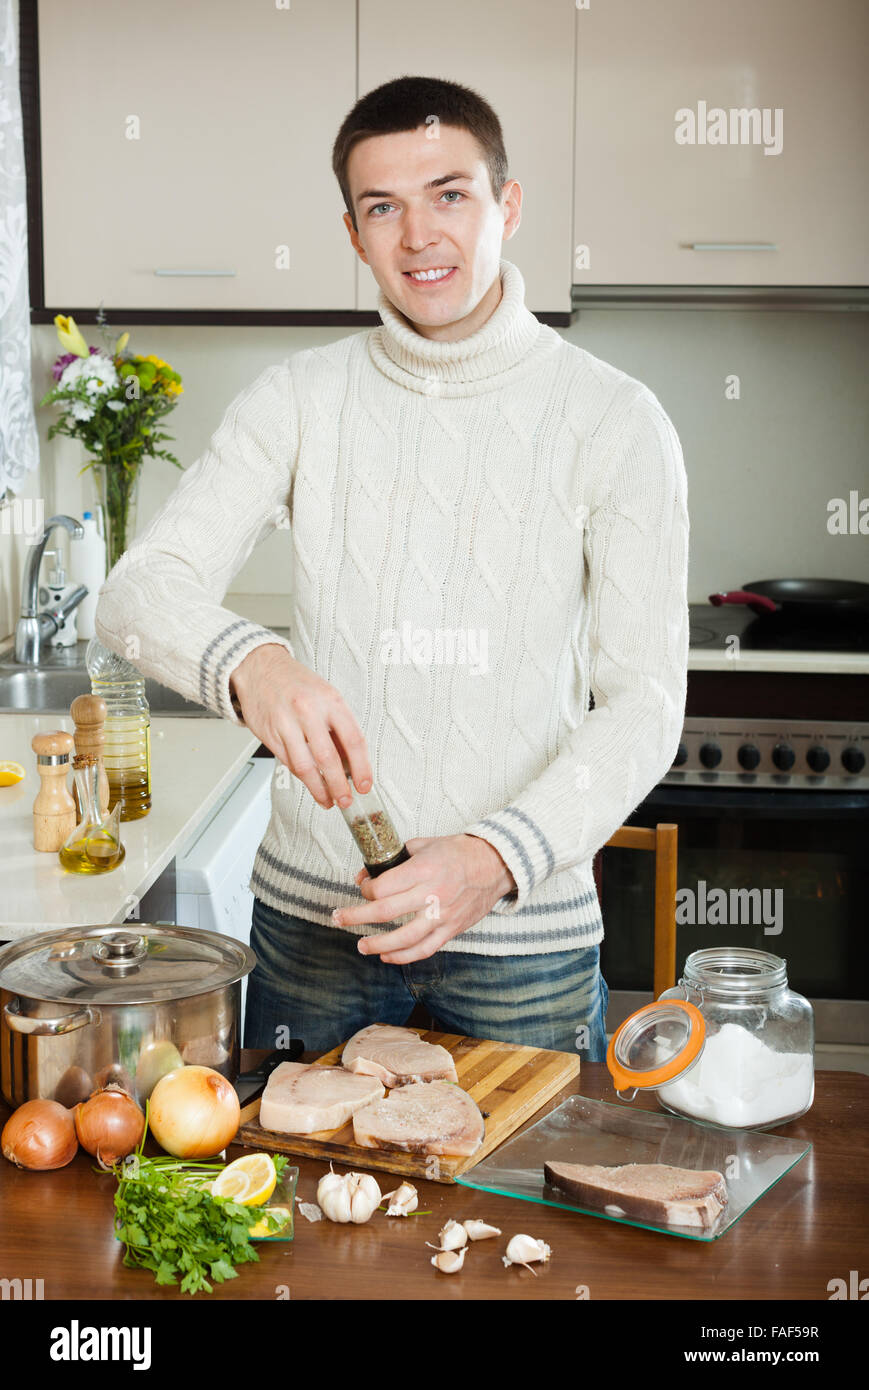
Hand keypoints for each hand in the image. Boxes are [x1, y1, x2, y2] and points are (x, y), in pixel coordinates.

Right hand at [230, 644, 371, 808]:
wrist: (260, 667)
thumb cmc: (297, 683)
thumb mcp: (326, 695)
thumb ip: (339, 726)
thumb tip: (352, 762)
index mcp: (331, 700)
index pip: (353, 740)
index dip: (362, 768)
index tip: (364, 785)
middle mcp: (309, 711)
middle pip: (328, 758)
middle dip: (339, 785)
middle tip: (346, 800)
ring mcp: (287, 723)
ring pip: (305, 766)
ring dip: (318, 788)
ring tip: (327, 800)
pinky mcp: (270, 733)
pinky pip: (288, 762)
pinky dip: (301, 776)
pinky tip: (309, 783)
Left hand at [332, 833, 516, 963]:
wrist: (496, 864)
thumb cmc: (459, 852)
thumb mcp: (425, 844)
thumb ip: (396, 857)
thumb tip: (368, 873)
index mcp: (423, 869)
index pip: (382, 887)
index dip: (365, 890)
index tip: (362, 888)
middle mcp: (431, 894)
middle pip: (384, 913)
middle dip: (356, 917)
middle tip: (338, 919)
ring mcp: (442, 915)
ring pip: (403, 938)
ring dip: (377, 944)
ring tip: (361, 945)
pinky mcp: (451, 929)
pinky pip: (424, 949)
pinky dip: (403, 956)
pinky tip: (387, 957)